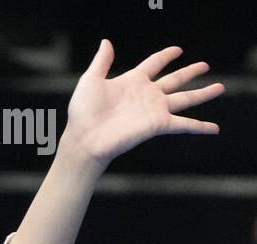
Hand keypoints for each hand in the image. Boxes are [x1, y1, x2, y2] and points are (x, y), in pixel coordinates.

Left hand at [64, 41, 222, 169]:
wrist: (85, 139)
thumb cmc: (83, 113)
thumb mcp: (91, 80)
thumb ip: (102, 61)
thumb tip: (106, 42)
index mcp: (133, 81)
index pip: (155, 63)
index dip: (166, 55)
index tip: (177, 50)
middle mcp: (147, 95)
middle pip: (175, 79)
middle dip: (190, 72)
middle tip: (205, 65)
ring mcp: (154, 110)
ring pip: (186, 98)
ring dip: (203, 93)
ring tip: (220, 87)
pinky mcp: (158, 125)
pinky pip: (184, 125)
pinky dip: (200, 127)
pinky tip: (214, 129)